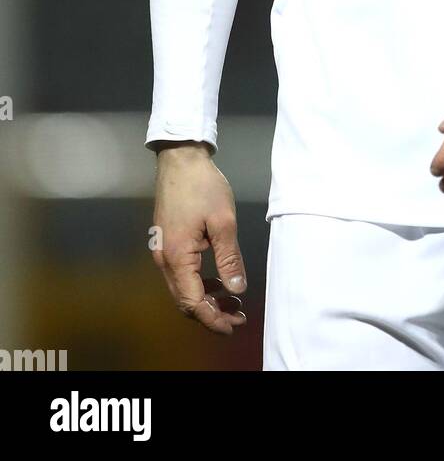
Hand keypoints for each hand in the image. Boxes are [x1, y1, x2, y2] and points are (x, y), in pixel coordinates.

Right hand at [151, 143, 247, 334]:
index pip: (193, 302)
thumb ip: (229, 258)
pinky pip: (182, 273)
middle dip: (211, 313)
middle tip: (237, 317)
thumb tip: (236, 289)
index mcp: (177, 256)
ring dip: (206, 298)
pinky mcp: (167, 242)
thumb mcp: (223, 221)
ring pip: (183, 288)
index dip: (213, 318)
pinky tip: (218, 282)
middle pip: (185, 300)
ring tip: (232, 301)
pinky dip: (199, 283)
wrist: (180, 158)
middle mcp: (164, 258)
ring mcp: (163, 250)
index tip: (233, 326)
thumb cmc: (202, 186)